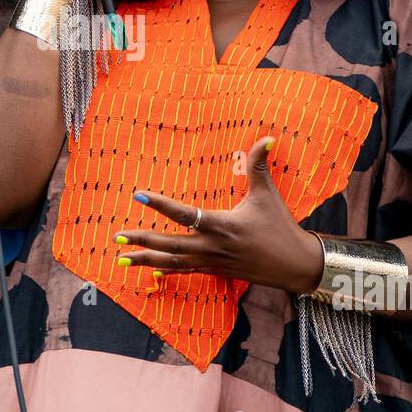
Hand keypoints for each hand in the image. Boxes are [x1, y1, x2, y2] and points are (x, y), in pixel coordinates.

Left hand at [114, 136, 325, 294]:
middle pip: (170, 244)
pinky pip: (186, 271)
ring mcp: (212, 261)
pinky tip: (150, 273)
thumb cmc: (280, 226)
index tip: (139, 195)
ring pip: (173, 263)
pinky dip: (167, 271)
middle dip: (141, 240)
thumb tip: (267, 137)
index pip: (185, 214)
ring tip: (122, 259)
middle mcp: (212, 246)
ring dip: (146, 260)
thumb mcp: (268, 194)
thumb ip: (260, 165)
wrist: (295, 265)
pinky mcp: (216, 270)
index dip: (161, 204)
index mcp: (222, 224)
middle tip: (117, 237)